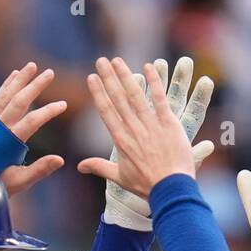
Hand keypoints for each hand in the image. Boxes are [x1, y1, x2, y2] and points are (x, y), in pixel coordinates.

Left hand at [0, 61, 67, 194]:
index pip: (32, 121)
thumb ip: (40, 169)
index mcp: (9, 142)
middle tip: (50, 72)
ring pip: (6, 95)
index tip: (63, 104)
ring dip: (20, 79)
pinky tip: (14, 75)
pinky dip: (6, 85)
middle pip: (19, 101)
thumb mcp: (20, 181)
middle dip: (35, 86)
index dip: (48, 111)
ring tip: (32, 65)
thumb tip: (60, 160)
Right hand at [100, 56, 214, 230]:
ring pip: (135, 95)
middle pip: (117, 99)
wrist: (170, 189)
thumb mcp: (120, 177)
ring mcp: (151, 125)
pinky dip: (154, 82)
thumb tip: (79, 166)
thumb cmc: (146, 186)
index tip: (91, 77)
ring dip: (125, 75)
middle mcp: (133, 129)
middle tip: (101, 60)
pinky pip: (160, 99)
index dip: (98, 93)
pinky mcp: (168, 124)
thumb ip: (99, 167)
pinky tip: (148, 67)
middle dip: (108, 78)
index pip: (106, 111)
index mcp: (120, 140)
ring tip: (117, 60)